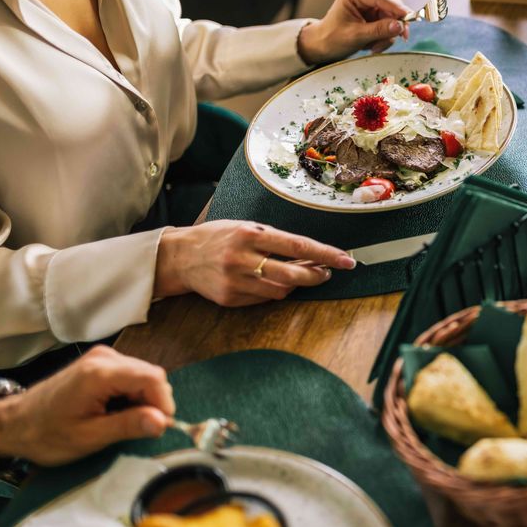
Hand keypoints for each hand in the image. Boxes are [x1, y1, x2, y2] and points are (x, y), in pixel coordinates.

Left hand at [0, 346, 174, 465]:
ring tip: (120, 421)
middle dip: (153, 402)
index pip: (152, 378)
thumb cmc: (47, 434)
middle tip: (137, 429)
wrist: (14, 423)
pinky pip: (131, 375)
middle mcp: (104, 357)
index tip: (158, 428)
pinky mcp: (100, 362)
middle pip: (150, 375)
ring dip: (142, 399)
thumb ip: (128, 426)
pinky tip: (114, 410)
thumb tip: (164, 421)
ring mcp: (102, 357)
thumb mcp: (89, 437)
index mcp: (100, 373)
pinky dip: (131, 394)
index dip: (163, 403)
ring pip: (143, 375)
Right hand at [154, 220, 355, 306]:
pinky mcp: (229, 298)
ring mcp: (235, 281)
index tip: (346, 260)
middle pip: (292, 275)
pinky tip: (274, 282)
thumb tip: (311, 255)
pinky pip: (264, 299)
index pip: (298, 246)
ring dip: (297, 284)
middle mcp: (242, 258)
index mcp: (249, 234)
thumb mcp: (246, 228)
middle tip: (327, 273)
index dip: (326, 254)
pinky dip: (275, 292)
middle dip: (316, 275)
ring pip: (281, 290)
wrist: (180, 257)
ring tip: (302, 275)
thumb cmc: (218, 237)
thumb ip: (275, 240)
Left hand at [296, 0, 412, 63]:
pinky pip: (389, 22)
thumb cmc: (332, 38)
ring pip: (392, 14)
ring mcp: (369, 3)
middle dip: (395, 22)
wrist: (322, 45)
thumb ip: (378, 30)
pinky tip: (374, 44)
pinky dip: (385, 36)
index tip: (410, 19)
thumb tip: (399, 26)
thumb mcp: (356, 36)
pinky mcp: (373, 13)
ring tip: (375, 46)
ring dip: (389, 33)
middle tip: (401, 37)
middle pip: (391, 2)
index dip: (398, 8)